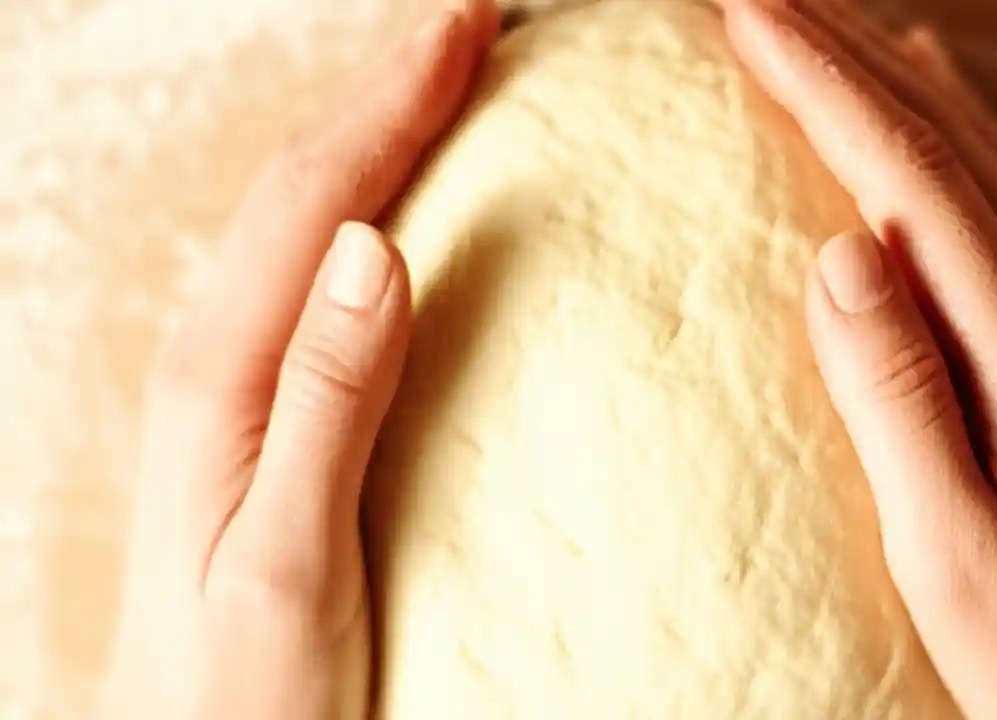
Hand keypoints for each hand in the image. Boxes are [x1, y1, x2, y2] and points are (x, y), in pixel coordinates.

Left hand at [97, 2, 497, 717]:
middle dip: (388, 93)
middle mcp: (219, 361)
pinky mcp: (264, 415)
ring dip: (376, 139)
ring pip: (309, 224)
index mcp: (223, 380)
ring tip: (443, 85)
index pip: (319, 203)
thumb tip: (378, 246)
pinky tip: (400, 207)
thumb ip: (327, 401)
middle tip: (473, 23)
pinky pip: (316, 278)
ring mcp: (238, 385)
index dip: (393, 104)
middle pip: (307, 190)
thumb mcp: (287, 556)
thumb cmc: (245, 686)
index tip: (469, 24)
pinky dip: (366, 211)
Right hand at [723, 3, 996, 717]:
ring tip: (829, 30)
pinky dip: (962, 142)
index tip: (746, 15)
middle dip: (851, 54)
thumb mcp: (955, 556)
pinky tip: (938, 117)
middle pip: (954, 142)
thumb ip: (897, 397)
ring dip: (903, 83)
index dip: (825, 84)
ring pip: (994, 161)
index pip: (911, 178)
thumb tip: (837, 253)